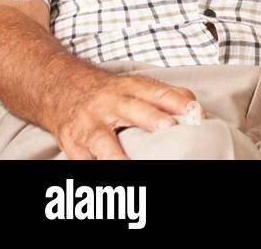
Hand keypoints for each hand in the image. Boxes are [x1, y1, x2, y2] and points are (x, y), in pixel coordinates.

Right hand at [47, 69, 201, 159]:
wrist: (63, 89)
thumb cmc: (112, 94)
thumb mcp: (137, 86)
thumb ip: (167, 96)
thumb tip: (197, 110)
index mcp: (131, 88)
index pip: (159, 93)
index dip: (178, 103)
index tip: (196, 113)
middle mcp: (109, 103)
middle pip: (132, 109)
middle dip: (151, 119)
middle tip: (169, 128)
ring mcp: (89, 123)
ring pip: (102, 140)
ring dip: (117, 155)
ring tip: (132, 165)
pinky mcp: (72, 142)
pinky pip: (82, 158)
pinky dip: (92, 167)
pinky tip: (105, 175)